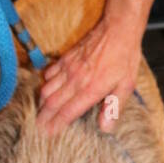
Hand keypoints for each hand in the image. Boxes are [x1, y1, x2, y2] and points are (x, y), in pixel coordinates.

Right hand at [37, 0, 152, 135]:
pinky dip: (44, 83)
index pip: (67, 112)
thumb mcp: (127, 84)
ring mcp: (68, 68)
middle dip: (42, 117)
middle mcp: (75, 80)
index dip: (55, 125)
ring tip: (40, 112)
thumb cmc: (125, 56)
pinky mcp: (65, 58)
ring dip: (42, 102)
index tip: (46, 135)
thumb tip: (105, 127)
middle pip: (52, 103)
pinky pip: (48, 73)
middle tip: (36, 128)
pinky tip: (47, 88)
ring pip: (46, 89)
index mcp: (90, 90)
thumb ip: (114, 107)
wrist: (118, 27)